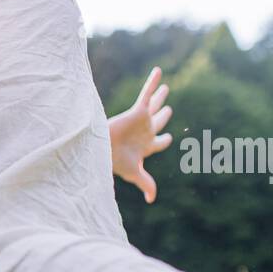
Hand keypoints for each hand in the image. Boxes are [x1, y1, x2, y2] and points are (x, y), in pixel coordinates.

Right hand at [107, 66, 172, 203]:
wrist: (103, 149)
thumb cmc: (117, 162)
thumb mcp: (135, 173)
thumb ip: (146, 184)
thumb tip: (152, 200)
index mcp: (145, 147)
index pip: (158, 143)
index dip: (164, 141)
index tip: (169, 139)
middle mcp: (145, 132)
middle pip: (158, 122)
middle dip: (163, 116)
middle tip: (168, 109)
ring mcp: (141, 120)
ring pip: (154, 106)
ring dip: (160, 97)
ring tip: (166, 88)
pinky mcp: (137, 111)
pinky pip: (147, 94)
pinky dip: (152, 83)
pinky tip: (159, 71)